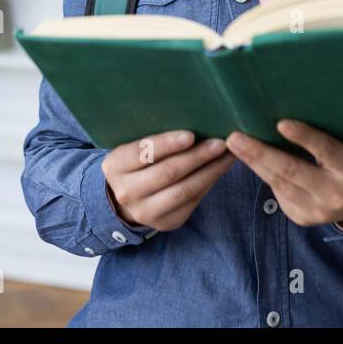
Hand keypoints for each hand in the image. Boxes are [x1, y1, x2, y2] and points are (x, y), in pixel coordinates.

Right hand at [102, 130, 234, 231]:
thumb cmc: (136, 162)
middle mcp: (127, 192)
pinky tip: (220, 169)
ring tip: (227, 155)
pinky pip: (192, 201)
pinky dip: (209, 183)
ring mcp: (145, 212)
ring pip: (184, 191)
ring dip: (209, 171)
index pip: (142, 153)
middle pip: (167, 173)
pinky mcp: (166, 222)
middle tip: (219, 143)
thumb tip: (193, 121)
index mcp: (115, 166)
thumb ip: (153, 138)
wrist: (124, 198)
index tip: (191, 134)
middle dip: (196, 156)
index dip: (167, 144)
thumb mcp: (133, 147)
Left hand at [225, 119, 342, 227]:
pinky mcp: (302, 218)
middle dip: (260, 153)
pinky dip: (262, 173)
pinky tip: (247, 159)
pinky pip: (277, 193)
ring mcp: (317, 210)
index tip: (281, 123)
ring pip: (278, 183)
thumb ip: (327, 133)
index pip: (326, 150)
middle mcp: (335, 194)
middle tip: (235, 137)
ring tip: (233, 144)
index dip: (304, 137)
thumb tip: (287, 106)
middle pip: (292, 171)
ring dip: (253, 162)